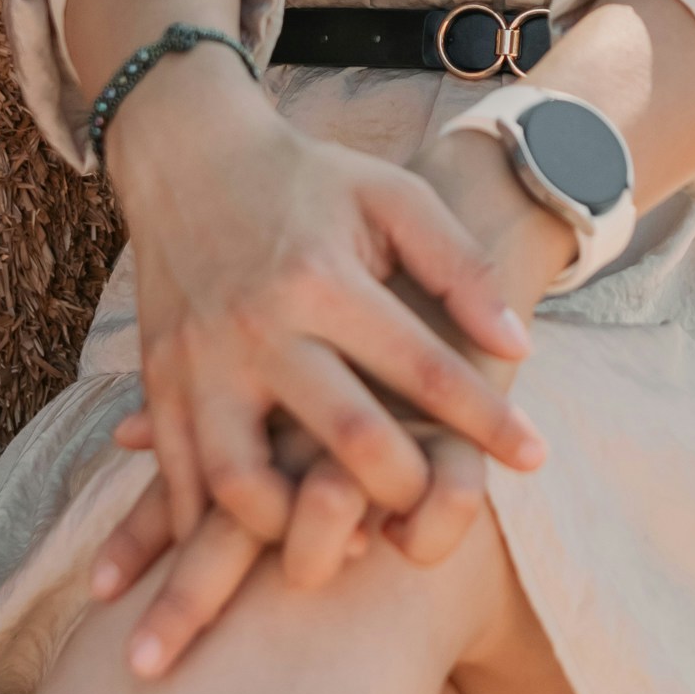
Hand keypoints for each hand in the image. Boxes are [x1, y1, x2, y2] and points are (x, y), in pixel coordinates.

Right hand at [95, 116, 575, 675]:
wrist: (189, 157)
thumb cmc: (309, 180)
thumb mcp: (392, 195)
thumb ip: (458, 265)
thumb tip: (516, 347)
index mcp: (323, 279)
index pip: (422, 367)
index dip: (487, 419)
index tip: (535, 457)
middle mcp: (259, 326)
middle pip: (343, 438)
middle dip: (404, 488)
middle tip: (434, 508)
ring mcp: (200, 362)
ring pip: (242, 482)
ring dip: (299, 528)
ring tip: (348, 534)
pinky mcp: (159, 383)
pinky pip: (178, 478)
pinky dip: (214, 523)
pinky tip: (268, 536)